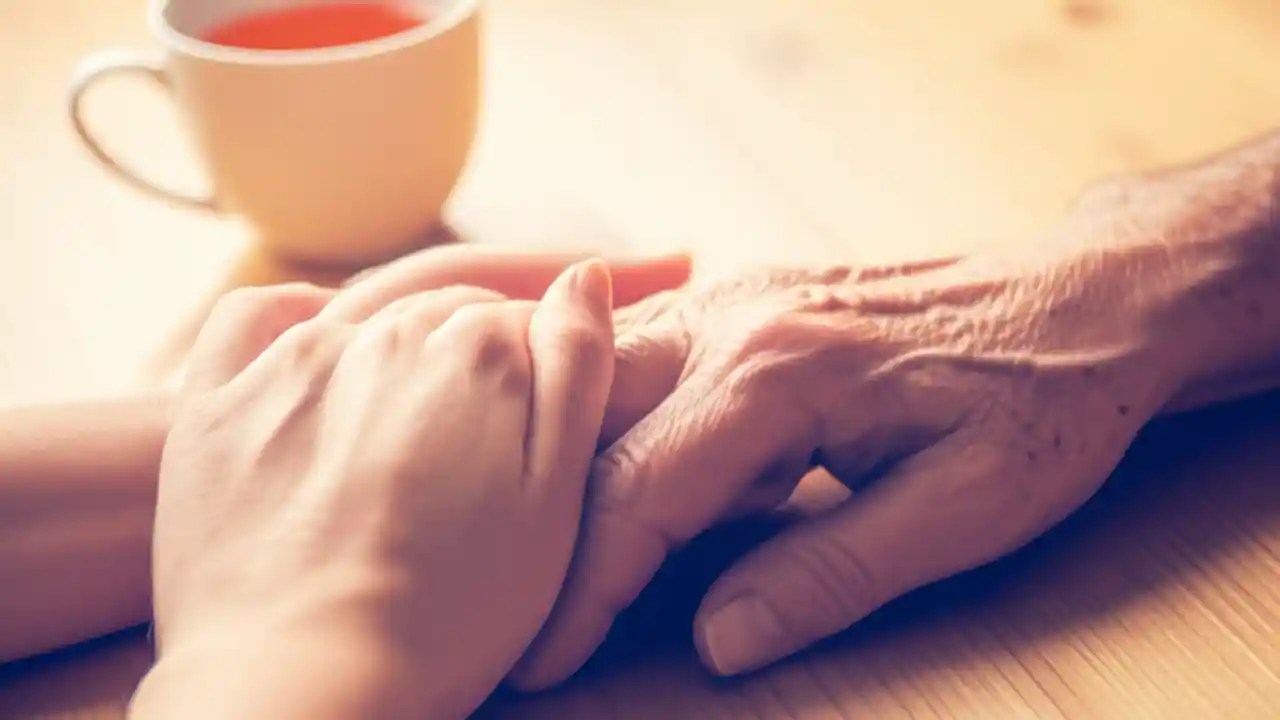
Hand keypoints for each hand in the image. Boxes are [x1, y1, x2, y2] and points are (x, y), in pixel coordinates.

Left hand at [134, 261, 615, 719]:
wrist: (301, 682)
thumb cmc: (449, 609)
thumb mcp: (554, 500)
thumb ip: (577, 372)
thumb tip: (584, 278)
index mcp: (476, 351)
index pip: (523, 323)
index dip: (539, 372)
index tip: (534, 431)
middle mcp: (384, 333)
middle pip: (447, 314)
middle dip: (472, 360)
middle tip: (475, 445)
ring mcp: (292, 360)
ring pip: (368, 319)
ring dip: (394, 353)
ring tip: (404, 439)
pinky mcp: (220, 397)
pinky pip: (256, 318)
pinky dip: (290, 322)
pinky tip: (317, 361)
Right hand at [510, 177, 1259, 685]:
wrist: (1086, 301)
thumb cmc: (1043, 405)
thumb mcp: (967, 508)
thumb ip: (836, 571)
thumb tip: (720, 640)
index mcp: (781, 373)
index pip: (639, 488)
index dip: (584, 586)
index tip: (542, 661)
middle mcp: (737, 320)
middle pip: (585, 417)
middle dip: (538, 518)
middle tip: (507, 605)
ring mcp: (735, 301)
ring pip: (597, 376)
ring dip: (559, 460)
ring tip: (530, 545)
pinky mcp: (745, 306)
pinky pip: (639, 359)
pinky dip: (602, 420)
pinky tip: (603, 471)